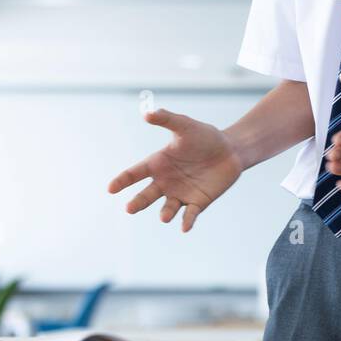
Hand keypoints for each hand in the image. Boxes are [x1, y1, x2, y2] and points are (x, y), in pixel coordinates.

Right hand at [108, 110, 242, 231]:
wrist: (230, 150)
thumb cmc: (204, 136)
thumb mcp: (185, 125)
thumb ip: (166, 119)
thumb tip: (146, 114)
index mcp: (158, 163)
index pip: (134, 173)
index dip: (122, 181)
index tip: (111, 189)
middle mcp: (165, 182)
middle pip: (146, 195)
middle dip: (137, 203)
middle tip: (129, 209)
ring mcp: (181, 194)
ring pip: (168, 208)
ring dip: (165, 214)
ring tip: (164, 217)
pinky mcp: (198, 202)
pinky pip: (190, 214)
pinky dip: (187, 221)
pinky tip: (184, 227)